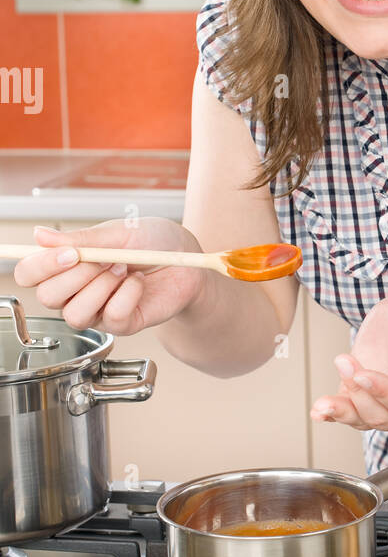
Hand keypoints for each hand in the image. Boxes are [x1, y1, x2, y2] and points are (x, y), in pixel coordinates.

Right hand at [13, 218, 209, 334]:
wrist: (188, 260)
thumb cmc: (153, 242)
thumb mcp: (118, 232)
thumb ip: (80, 238)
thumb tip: (39, 236)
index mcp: (67, 264)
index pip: (30, 273)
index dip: (42, 266)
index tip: (70, 253)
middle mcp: (76, 290)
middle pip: (48, 296)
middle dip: (76, 275)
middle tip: (105, 259)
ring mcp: (97, 310)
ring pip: (74, 314)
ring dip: (100, 287)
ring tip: (122, 269)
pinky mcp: (121, 324)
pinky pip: (110, 317)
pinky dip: (127, 296)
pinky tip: (138, 282)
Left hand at [310, 287, 387, 431]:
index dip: (383, 393)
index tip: (363, 374)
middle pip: (380, 417)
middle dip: (359, 394)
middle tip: (346, 362)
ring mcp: (381, 398)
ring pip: (361, 418)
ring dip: (342, 408)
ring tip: (327, 391)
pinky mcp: (361, 389)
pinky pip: (346, 409)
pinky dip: (330, 413)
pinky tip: (318, 411)